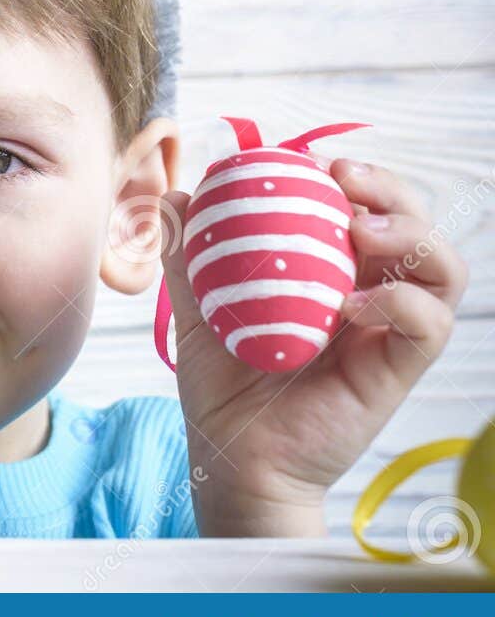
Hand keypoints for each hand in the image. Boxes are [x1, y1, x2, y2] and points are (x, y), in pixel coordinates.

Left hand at [161, 158, 467, 536]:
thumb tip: (176, 198)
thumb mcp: (197, 310)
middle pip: (415, 225)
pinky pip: (429, 324)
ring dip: (411, 233)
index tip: (309, 159)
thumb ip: (188, 256)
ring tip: (359, 230)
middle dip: (391, 188)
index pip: (367, 208)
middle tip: (343, 177)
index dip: (354, 176)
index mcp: (334, 273)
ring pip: (442, 267)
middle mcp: (373, 294)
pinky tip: (351, 303)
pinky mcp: (398, 369)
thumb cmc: (223, 385)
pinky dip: (400, 300)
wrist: (232, 457)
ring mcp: (390, 331)